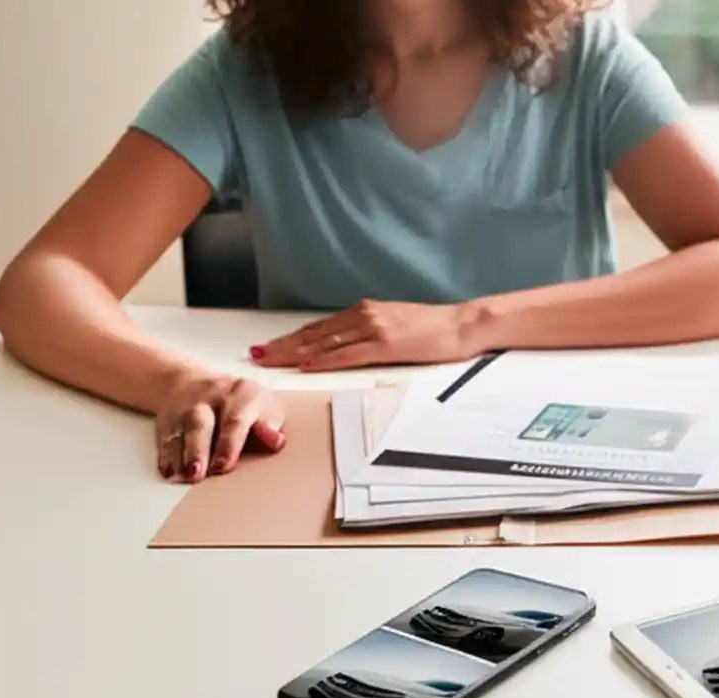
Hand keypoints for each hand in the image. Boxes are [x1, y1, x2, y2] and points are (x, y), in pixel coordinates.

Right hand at [155, 373, 285, 482]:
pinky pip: (165, 438)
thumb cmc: (242, 404)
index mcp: (241, 393)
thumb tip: (276, 442)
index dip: (229, 443)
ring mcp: (186, 408)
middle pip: (201, 423)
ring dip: (182, 455)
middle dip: (199, 449)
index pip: (234, 418)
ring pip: (181, 431)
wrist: (196, 383)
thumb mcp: (263, 406)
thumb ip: (270, 424)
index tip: (224, 465)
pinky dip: (166, 456)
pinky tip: (170, 472)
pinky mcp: (168, 420)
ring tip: (187, 476)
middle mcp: (210, 398)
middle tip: (200, 473)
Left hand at [251, 299, 482, 371]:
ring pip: (325, 343)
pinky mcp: (387, 344)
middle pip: (315, 334)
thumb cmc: (435, 328)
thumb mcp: (397, 324)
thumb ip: (372, 331)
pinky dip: (325, 360)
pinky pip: (349, 354)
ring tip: (271, 360)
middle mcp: (364, 315)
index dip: (292, 337)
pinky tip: (308, 365)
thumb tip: (349, 345)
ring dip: (295, 353)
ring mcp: (374, 328)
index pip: (320, 327)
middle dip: (283, 346)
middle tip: (256, 355)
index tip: (269, 346)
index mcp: (365, 311)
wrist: (463, 324)